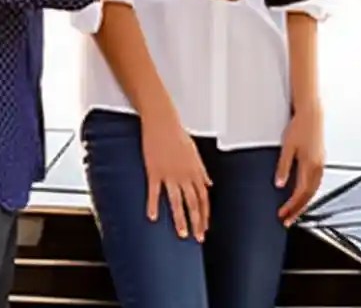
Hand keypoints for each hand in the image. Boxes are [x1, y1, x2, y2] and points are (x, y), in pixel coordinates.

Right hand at [140, 110, 211, 241]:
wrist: (162, 122)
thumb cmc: (177, 135)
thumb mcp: (194, 153)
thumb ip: (201, 172)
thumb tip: (209, 184)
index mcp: (195, 171)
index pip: (204, 198)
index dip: (205, 214)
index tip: (204, 228)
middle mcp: (185, 175)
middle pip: (194, 203)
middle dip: (197, 222)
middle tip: (197, 238)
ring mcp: (169, 174)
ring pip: (177, 201)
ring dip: (180, 219)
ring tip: (181, 234)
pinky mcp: (154, 171)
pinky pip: (154, 192)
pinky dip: (153, 205)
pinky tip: (152, 218)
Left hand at [275, 104, 324, 226]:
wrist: (312, 113)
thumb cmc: (300, 126)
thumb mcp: (287, 147)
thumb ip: (283, 167)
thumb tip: (279, 183)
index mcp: (310, 165)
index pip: (300, 193)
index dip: (292, 207)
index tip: (283, 215)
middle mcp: (317, 167)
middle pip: (309, 195)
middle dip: (298, 210)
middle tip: (288, 220)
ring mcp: (321, 164)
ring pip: (314, 190)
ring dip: (304, 202)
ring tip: (294, 211)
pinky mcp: (320, 160)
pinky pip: (316, 182)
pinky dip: (309, 192)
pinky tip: (303, 193)